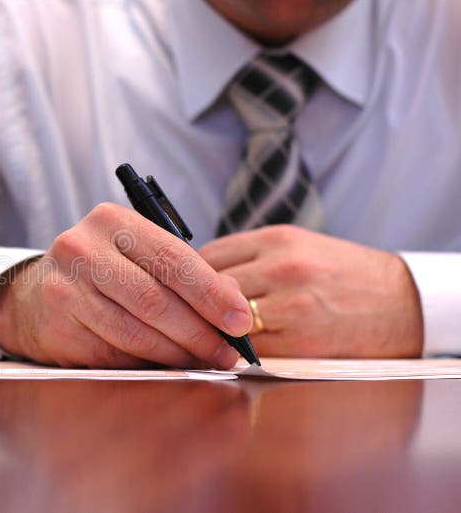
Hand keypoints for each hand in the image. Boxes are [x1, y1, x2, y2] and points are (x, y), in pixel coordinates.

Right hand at [0, 203, 252, 368]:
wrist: (30, 297)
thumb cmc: (100, 273)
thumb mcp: (135, 256)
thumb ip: (179, 273)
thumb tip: (233, 309)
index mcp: (111, 221)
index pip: (172, 258)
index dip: (211, 293)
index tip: (240, 321)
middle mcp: (82, 248)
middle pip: (155, 299)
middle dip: (199, 332)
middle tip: (227, 353)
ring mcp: (64, 289)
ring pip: (136, 332)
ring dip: (177, 354)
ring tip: (203, 362)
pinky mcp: (56, 327)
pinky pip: (114, 355)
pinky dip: (146, 365)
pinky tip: (165, 366)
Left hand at [199, 225, 423, 357]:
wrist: (402, 303)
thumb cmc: (344, 275)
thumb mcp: (299, 246)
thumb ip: (252, 256)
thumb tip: (200, 273)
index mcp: (278, 239)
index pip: (208, 255)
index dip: (190, 275)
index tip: (186, 288)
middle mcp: (281, 266)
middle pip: (209, 286)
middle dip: (195, 303)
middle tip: (187, 316)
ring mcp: (289, 304)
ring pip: (222, 318)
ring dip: (210, 329)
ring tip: (206, 335)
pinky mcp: (299, 340)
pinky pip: (247, 348)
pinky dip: (235, 350)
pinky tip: (232, 350)